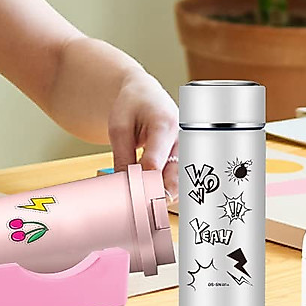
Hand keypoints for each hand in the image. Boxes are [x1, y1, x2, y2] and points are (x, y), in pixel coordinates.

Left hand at [108, 65, 178, 201]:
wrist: (145, 93)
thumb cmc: (131, 105)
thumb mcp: (119, 128)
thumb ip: (122, 158)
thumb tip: (122, 188)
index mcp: (164, 124)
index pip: (155, 164)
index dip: (143, 186)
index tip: (133, 203)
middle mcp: (182, 138)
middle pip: (175, 178)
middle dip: (158, 197)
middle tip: (140, 213)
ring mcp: (187, 148)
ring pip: (180, 183)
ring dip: (162, 196)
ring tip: (144, 208)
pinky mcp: (186, 156)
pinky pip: (179, 179)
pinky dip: (166, 190)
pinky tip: (152, 197)